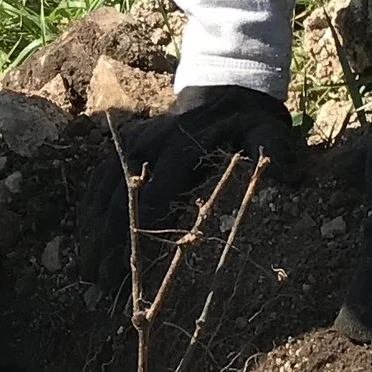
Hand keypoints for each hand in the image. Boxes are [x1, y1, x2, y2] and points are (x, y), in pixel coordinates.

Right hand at [76, 84, 299, 284]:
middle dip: (108, 239)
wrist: (225, 90)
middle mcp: (151, 140)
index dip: (144, 226)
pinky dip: (88, 209)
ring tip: (85, 270)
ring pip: (103, 187)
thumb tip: (289, 181)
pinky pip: (99, 178)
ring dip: (91, 229)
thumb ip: (274, 153)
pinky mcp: (124, 146)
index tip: (133, 262)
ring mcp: (133, 141)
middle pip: (122, 193)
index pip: (158, 188)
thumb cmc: (249, 122)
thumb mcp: (268, 132)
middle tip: (100, 282)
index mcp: (184, 141)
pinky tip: (82, 239)